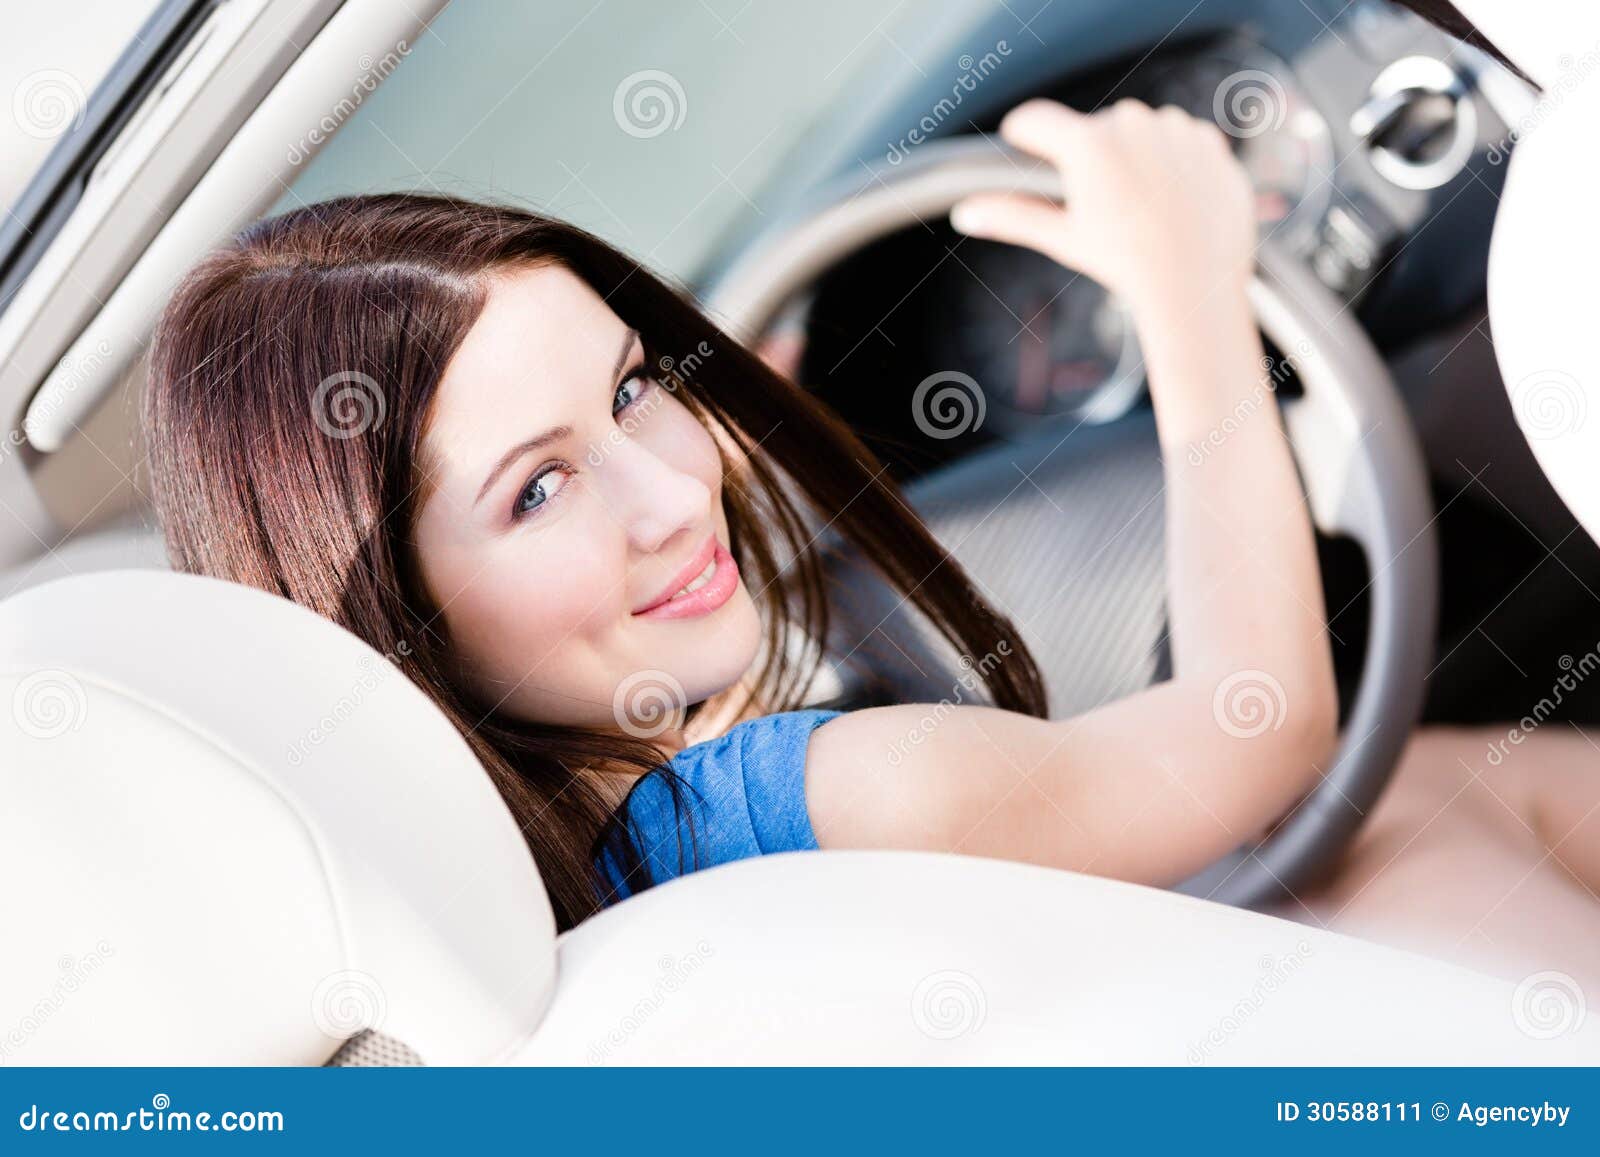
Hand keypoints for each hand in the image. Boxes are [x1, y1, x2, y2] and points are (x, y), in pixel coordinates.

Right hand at [950, 98, 1255, 317]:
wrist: (1198, 283)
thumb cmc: (1125, 263)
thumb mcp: (1064, 239)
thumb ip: (1012, 216)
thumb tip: (965, 213)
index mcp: (1088, 144)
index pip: (1034, 119)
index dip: (1022, 137)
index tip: (1023, 150)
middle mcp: (1130, 122)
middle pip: (1090, 130)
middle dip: (1089, 159)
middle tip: (1103, 206)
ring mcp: (1173, 127)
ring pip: (1137, 133)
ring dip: (1133, 158)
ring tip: (1142, 206)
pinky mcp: (1208, 139)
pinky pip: (1178, 140)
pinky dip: (1173, 163)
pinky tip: (1174, 200)